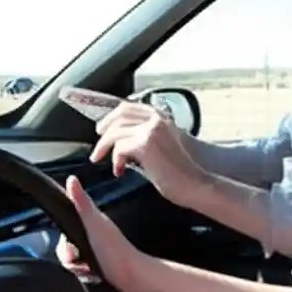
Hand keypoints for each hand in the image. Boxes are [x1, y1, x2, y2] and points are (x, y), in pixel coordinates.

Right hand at [57, 175, 151, 291]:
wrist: (132, 277)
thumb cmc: (114, 250)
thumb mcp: (94, 224)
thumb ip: (82, 203)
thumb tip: (71, 179)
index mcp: (93, 223)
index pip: (65, 231)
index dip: (64, 244)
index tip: (71, 252)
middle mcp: (94, 235)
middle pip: (67, 249)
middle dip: (71, 260)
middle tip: (82, 265)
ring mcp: (97, 251)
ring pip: (74, 262)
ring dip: (78, 269)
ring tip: (90, 271)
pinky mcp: (100, 266)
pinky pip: (82, 272)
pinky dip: (85, 276)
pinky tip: (94, 276)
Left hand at [91, 102, 207, 204]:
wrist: (194, 184)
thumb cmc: (180, 172)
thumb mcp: (163, 145)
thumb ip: (145, 136)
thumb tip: (122, 138)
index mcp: (161, 117)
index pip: (129, 107)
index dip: (112, 116)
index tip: (103, 127)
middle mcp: (157, 119)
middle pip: (120, 114)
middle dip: (105, 127)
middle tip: (97, 141)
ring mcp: (151, 129)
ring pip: (116, 131)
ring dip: (104, 146)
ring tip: (99, 159)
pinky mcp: (145, 144)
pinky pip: (119, 147)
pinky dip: (115, 160)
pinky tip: (119, 171)